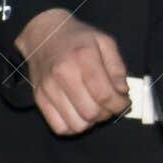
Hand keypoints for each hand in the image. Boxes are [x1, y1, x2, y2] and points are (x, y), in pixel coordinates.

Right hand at [14, 8, 129, 135]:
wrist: (43, 35)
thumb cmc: (78, 39)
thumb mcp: (105, 42)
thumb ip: (117, 67)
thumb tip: (122, 92)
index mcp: (83, 58)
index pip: (104, 94)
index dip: (120, 104)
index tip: (124, 102)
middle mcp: (63, 75)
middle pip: (92, 112)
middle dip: (108, 113)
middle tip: (110, 104)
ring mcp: (48, 89)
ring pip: (77, 124)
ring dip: (92, 122)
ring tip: (95, 108)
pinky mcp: (38, 99)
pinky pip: (59, 127)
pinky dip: (74, 126)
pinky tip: (80, 114)